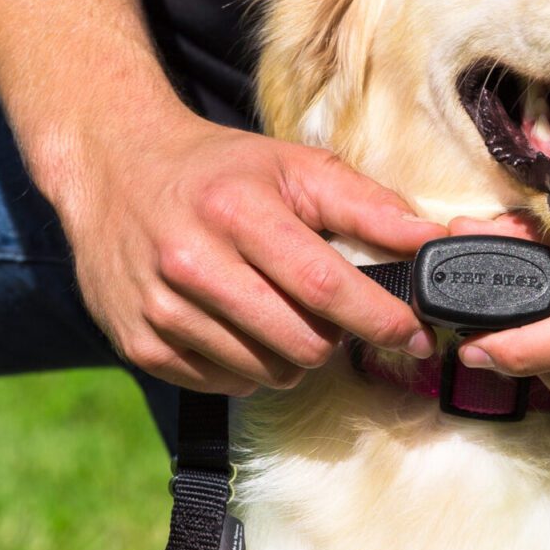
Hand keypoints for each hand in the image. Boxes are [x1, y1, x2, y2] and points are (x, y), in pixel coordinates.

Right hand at [51, 107, 444, 392]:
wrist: (114, 168)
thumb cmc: (220, 171)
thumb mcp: (294, 166)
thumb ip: (369, 206)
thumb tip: (434, 246)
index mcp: (236, 210)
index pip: (324, 286)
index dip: (379, 318)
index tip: (415, 334)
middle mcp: (190, 261)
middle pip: (299, 342)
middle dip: (336, 340)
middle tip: (333, 314)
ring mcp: (160, 309)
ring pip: (265, 371)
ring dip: (292, 355)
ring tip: (279, 312)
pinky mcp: (138, 344)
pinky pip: (224, 383)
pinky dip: (248, 365)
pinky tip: (238, 324)